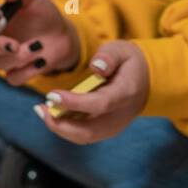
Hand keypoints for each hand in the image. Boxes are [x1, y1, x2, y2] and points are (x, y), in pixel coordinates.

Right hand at [0, 0, 80, 86]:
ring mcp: (4, 57)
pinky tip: (41, 61)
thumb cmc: (42, 13)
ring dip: (21, 57)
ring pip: (1, 63)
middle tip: (14, 44)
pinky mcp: (17, 72)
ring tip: (39, 46)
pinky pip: (14, 78)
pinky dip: (28, 71)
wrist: (61, 34)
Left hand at [34, 41, 148, 143]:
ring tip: (41, 109)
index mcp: (125, 94)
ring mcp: (114, 126)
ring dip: (59, 127)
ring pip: (83, 137)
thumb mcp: (121, 50)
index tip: (52, 95)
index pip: (100, 103)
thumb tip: (96, 67)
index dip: (75, 102)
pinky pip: (82, 135)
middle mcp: (120, 116)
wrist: (147, 81)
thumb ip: (109, 56)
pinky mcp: (106, 130)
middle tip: (40, 107)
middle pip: (88, 131)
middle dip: (60, 124)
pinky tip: (49, 113)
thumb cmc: (128, 63)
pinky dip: (64, 128)